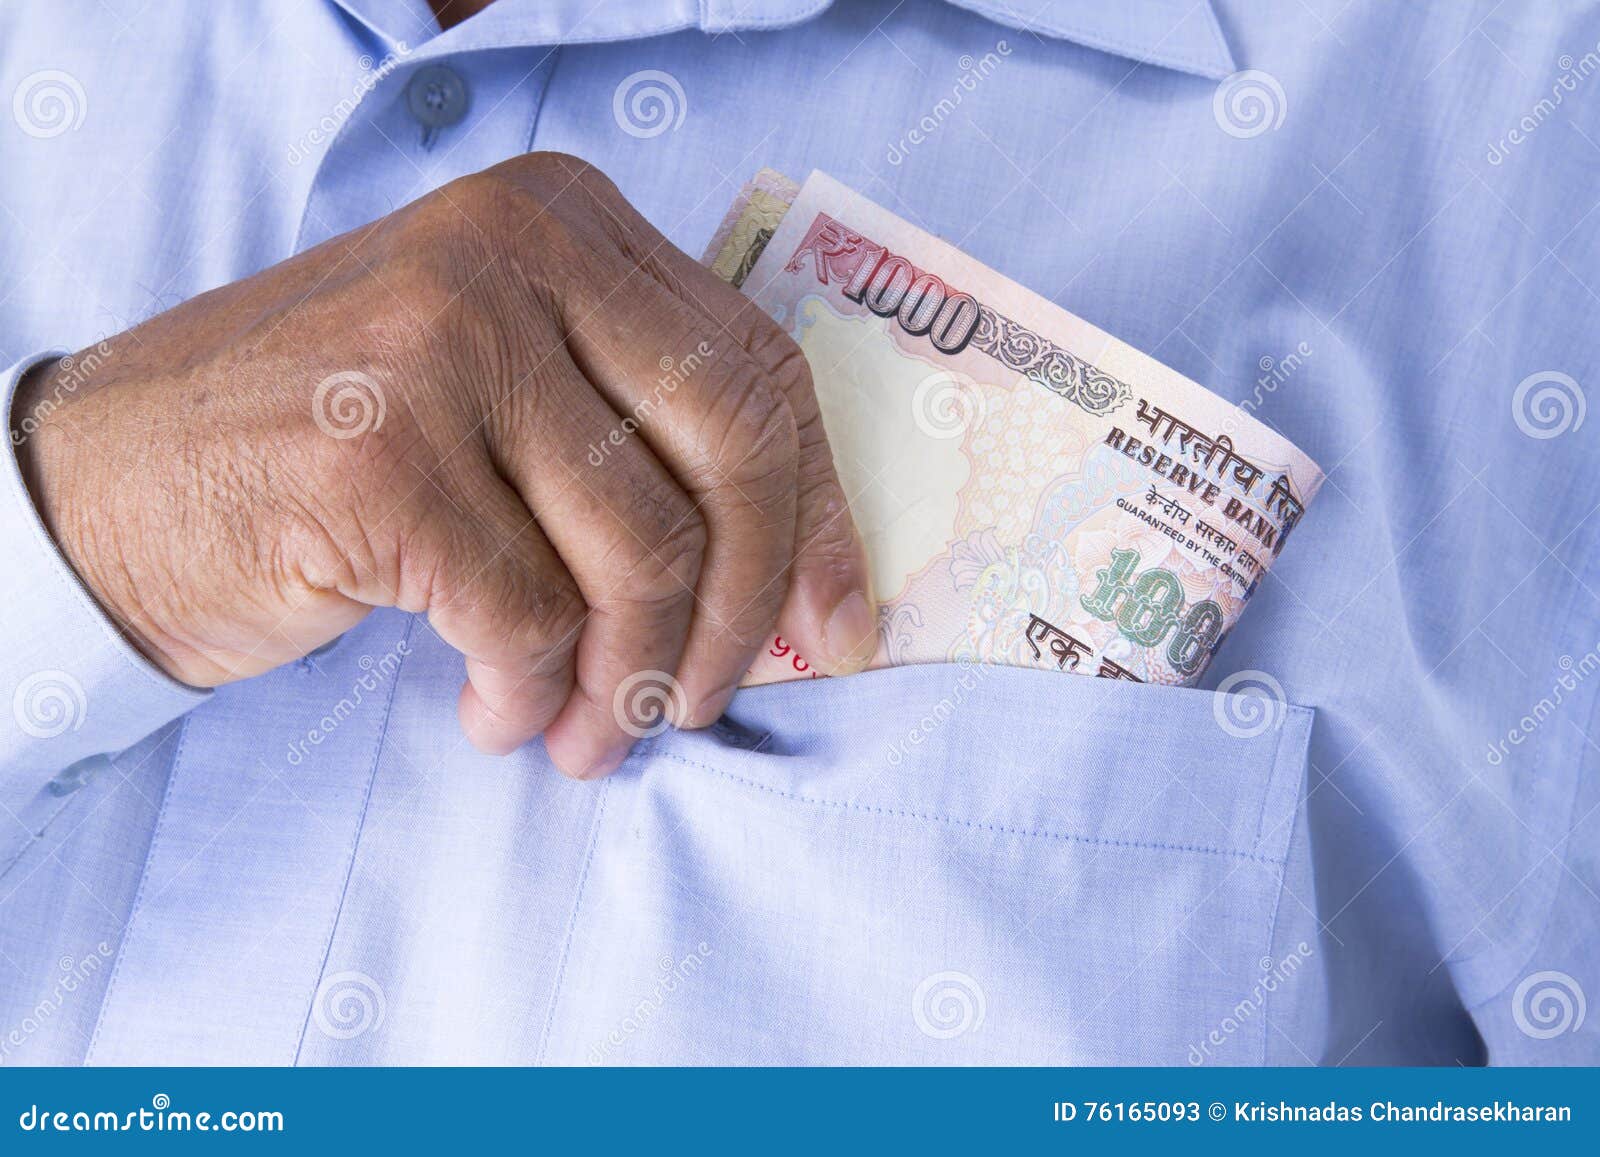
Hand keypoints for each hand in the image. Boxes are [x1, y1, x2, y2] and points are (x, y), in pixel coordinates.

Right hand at [12, 153, 874, 777]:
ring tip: (589, 735)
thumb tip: (798, 579)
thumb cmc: (333, 451)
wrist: (112, 482)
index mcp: (566, 223)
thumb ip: (632, 437)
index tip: (839, 629)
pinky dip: (529, 695)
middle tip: (705, 703)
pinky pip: (527, 616)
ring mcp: (443, 340)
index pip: (757, 371)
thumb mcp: (502, 392)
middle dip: (739, 610)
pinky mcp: (380, 450)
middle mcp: (513, 252)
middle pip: (727, 450)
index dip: (821, 516)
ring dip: (629, 681)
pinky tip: (494, 714)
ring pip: (636, 552)